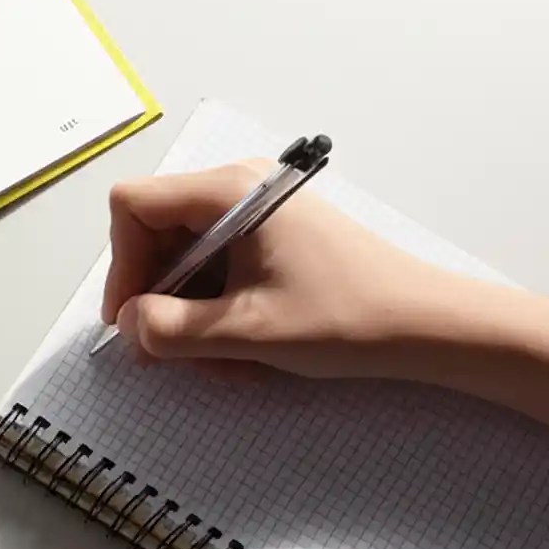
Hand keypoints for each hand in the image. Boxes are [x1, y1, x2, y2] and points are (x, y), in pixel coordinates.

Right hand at [102, 160, 449, 381]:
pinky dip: (214, 309)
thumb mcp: (245, 332)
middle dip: (155, 296)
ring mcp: (256, 212)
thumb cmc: (346, 317)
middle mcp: (239, 189)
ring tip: (216, 359)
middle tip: (164, 352)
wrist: (427, 325)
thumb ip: (170, 330)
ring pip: (185, 257)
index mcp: (230, 192)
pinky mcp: (271, 237)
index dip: (121, 264)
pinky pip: (217, 268)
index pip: (135, 206)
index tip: (131, 319)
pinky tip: (237, 346)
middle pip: (156, 232)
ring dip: (187, 312)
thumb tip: (128, 325)